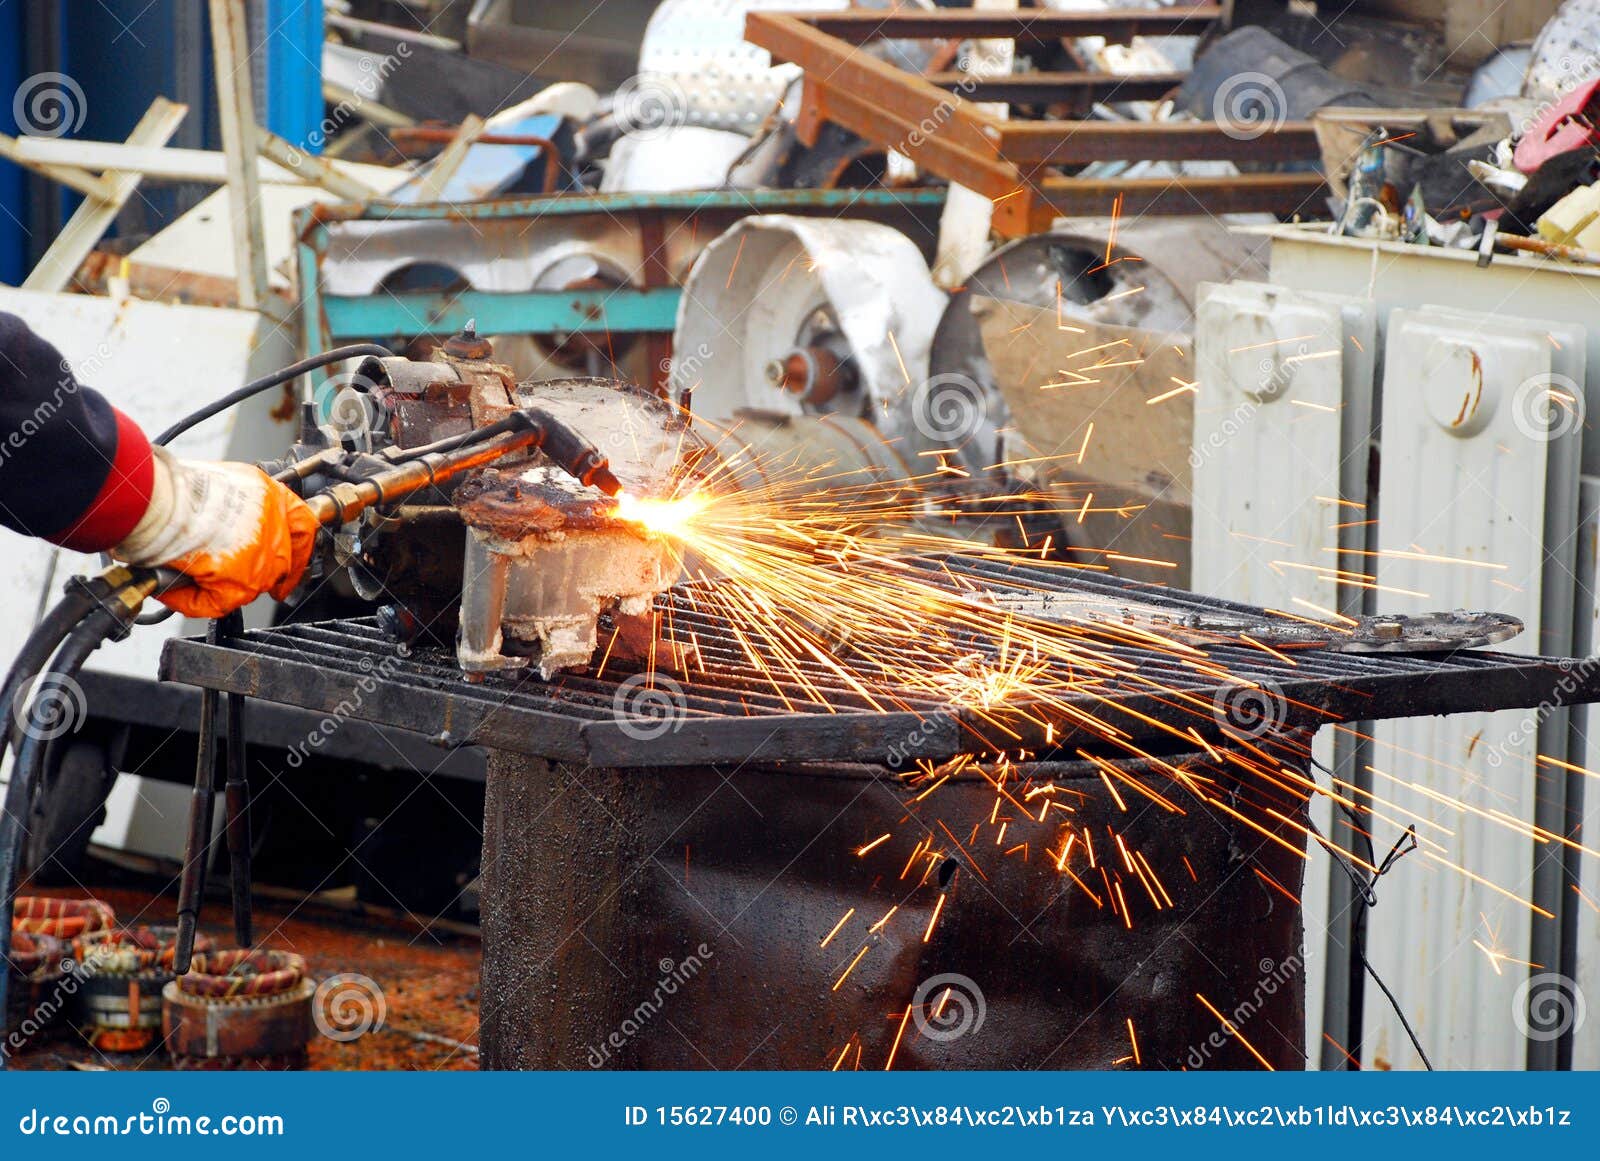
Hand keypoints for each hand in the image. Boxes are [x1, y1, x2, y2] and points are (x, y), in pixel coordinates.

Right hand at [113, 450, 318, 618]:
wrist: (154, 498)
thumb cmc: (172, 486)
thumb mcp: (220, 483)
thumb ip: (234, 506)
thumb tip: (225, 526)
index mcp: (268, 495)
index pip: (301, 523)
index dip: (297, 543)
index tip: (294, 555)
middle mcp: (272, 526)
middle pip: (280, 560)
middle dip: (258, 571)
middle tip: (235, 576)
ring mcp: (260, 558)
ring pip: (249, 584)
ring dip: (218, 584)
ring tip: (185, 572)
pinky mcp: (240, 583)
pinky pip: (216, 603)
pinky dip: (190, 599)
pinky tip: (173, 587)